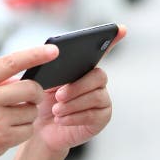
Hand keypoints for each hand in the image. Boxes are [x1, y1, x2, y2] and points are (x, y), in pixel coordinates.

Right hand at [0, 44, 58, 159]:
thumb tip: (21, 77)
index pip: (10, 62)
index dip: (34, 55)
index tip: (52, 50)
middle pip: (28, 88)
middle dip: (36, 92)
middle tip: (33, 96)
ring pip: (31, 111)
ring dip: (28, 114)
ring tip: (12, 117)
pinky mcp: (2, 140)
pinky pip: (28, 130)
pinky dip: (25, 130)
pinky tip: (11, 131)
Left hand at [32, 24, 126, 152]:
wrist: (38, 130)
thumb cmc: (39, 102)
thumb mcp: (40, 82)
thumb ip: (49, 69)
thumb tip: (52, 61)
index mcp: (83, 67)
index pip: (102, 50)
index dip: (113, 38)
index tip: (120, 28)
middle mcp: (97, 81)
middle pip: (99, 76)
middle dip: (78, 86)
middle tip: (58, 95)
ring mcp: (102, 99)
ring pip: (96, 96)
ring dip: (73, 104)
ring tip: (56, 110)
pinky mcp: (102, 118)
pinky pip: (93, 115)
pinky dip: (74, 117)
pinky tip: (60, 119)